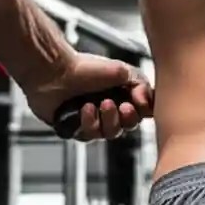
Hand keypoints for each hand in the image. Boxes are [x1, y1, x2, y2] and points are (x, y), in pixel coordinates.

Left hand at [25, 53, 153, 140]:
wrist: (54, 72)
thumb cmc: (83, 68)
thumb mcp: (121, 70)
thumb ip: (141, 85)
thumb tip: (149, 103)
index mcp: (121, 94)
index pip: (140, 112)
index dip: (141, 111)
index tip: (137, 104)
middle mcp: (108, 108)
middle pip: (127, 126)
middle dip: (126, 118)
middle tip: (122, 107)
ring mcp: (92, 120)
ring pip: (109, 133)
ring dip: (108, 120)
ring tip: (101, 104)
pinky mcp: (76, 129)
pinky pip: (88, 136)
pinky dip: (88, 122)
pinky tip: (84, 109)